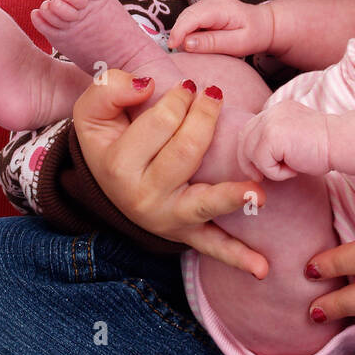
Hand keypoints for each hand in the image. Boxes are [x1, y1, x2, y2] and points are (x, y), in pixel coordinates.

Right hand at [72, 70, 268, 275]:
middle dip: (204, 117)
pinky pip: (213, 246)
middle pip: (187, 150)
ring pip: (203, 202)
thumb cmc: (109, 139)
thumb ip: (109, 89)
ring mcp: (169, 218)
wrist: (107, 182)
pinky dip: (238, 258)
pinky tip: (262, 268)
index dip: (179, 97)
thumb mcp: (93, 110)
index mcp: (119, 165)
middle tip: (213, 96)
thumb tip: (147, 85)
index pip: (161, 122)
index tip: (187, 86)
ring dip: (232, 198)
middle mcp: (143, 197)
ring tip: (258, 192)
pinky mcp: (188, 232)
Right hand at [168, 0, 273, 57]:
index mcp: (219, 8)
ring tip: (190, 52)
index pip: (191, 17)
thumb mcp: (238, 43)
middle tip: (182, 55)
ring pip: (185, 19)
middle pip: (185, 17)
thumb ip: (212, 42)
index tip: (173, 47)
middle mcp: (210, 1)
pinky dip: (188, 33)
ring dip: (182, 34)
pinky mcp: (204, 10)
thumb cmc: (254, 34)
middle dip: (179, 35)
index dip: (179, 32)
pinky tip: (196, 44)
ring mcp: (206, 4)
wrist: (264, 24)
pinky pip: (189, 21)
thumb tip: (186, 44)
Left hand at [236, 102, 329, 180]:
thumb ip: (278, 140)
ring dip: (266, 168)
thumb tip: (258, 160)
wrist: (342, 143)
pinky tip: (295, 168)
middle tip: (261, 178)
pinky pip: (261, 162)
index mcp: (278, 110)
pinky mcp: (272, 135)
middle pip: (244, 139)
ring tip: (289, 169)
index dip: (252, 152)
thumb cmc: (325, 148)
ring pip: (249, 152)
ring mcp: (270, 121)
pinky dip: (277, 173)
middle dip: (249, 162)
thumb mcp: (295, 139)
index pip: (252, 129)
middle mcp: (272, 111)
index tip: (261, 170)